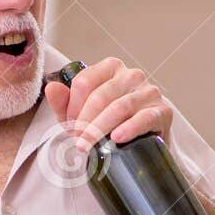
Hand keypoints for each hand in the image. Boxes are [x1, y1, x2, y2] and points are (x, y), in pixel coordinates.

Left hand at [42, 56, 172, 151]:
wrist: (140, 146)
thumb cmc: (109, 126)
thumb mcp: (80, 115)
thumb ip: (63, 102)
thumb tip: (51, 87)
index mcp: (110, 68)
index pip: (84, 81)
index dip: (72, 107)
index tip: (70, 127)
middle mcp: (131, 75)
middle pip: (99, 96)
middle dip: (84, 122)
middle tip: (78, 142)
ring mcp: (149, 92)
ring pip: (118, 107)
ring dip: (99, 129)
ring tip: (88, 146)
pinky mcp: (162, 111)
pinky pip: (143, 118)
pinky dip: (129, 128)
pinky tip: (117, 138)